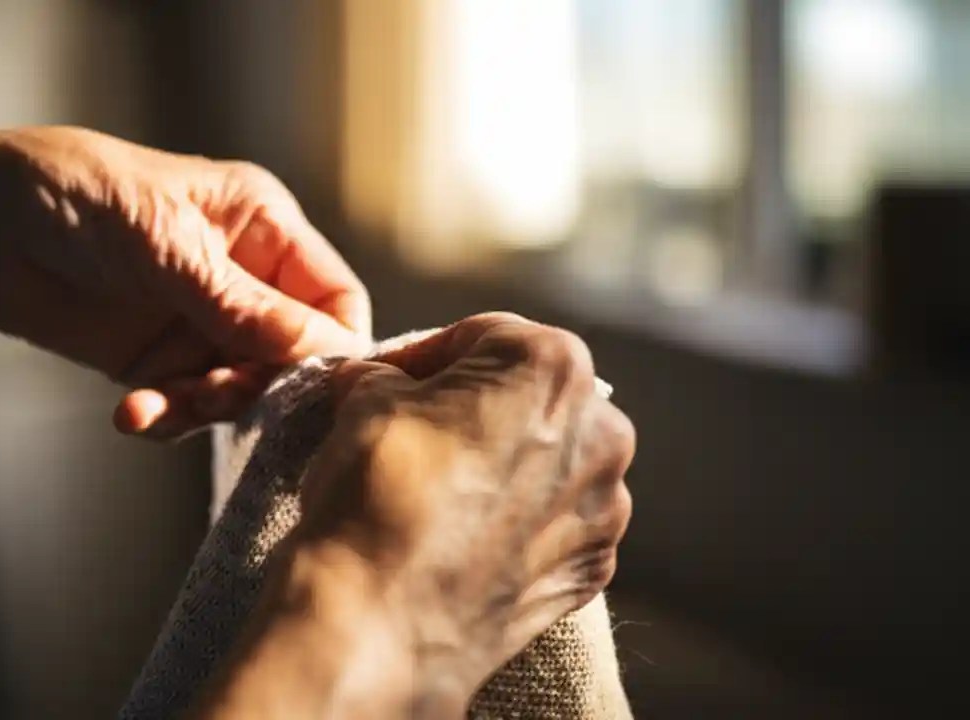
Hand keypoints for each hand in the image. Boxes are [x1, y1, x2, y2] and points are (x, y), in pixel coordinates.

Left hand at [0, 127, 370, 436]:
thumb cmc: (80, 199)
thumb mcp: (172, 249)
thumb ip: (247, 309)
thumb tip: (328, 354)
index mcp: (263, 230)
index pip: (335, 299)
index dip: (334, 347)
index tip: (313, 386)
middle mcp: (243, 280)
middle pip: (292, 356)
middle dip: (261, 384)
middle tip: (219, 393)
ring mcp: (200, 324)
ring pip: (240, 391)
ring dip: (206, 407)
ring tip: (162, 403)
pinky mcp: (157, 362)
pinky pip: (185, 406)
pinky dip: (165, 418)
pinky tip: (131, 414)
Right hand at [290, 313, 634, 710]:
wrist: (379, 619)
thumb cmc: (376, 492)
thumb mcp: (364, 398)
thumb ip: (386, 376)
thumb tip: (376, 380)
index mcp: (553, 365)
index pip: (482, 337)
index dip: (426, 357)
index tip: (388, 381)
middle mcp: (603, 429)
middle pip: (531, 398)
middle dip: (478, 410)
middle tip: (417, 434)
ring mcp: (605, 506)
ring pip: (552, 463)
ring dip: (505, 467)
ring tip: (442, 494)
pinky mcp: (594, 567)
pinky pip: (556, 525)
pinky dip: (520, 525)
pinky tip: (467, 538)